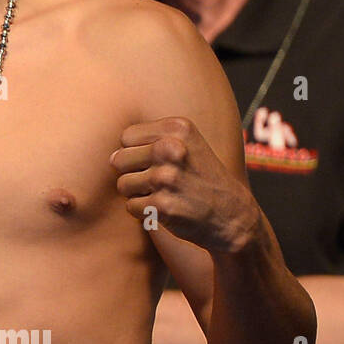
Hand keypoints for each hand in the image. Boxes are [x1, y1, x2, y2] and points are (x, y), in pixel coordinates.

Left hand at [111, 117, 257, 252]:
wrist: (232, 215)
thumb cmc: (201, 177)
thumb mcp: (187, 144)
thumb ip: (150, 140)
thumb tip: (111, 157)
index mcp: (177, 128)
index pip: (126, 136)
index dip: (136, 152)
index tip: (158, 161)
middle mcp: (171, 150)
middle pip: (118, 160)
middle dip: (132, 173)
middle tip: (159, 181)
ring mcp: (166, 178)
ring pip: (122, 185)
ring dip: (138, 193)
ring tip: (165, 194)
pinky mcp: (162, 205)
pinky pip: (131, 206)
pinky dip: (144, 211)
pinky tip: (166, 208)